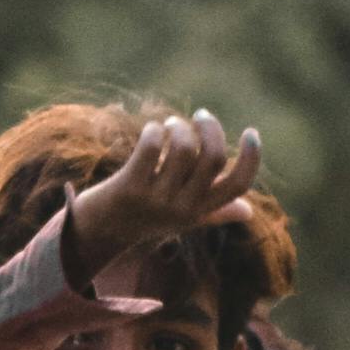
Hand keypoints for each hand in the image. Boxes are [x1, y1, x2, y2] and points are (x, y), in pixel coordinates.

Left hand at [64, 108, 262, 299]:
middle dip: (210, 128)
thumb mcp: (182, 218)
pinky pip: (151, 148)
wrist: (98, 233)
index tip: (250, 132)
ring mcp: (156, 200)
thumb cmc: (145, 219)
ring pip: (183, 149)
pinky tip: (151, 132)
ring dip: (178, 127)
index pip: (238, 185)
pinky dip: (154, 131)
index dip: (251, 157)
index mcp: (201, 211)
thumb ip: (214, 212)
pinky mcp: (130, 189)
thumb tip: (247, 211)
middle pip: (212, 158)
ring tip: (168, 126)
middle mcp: (182, 208)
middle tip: (200, 116)